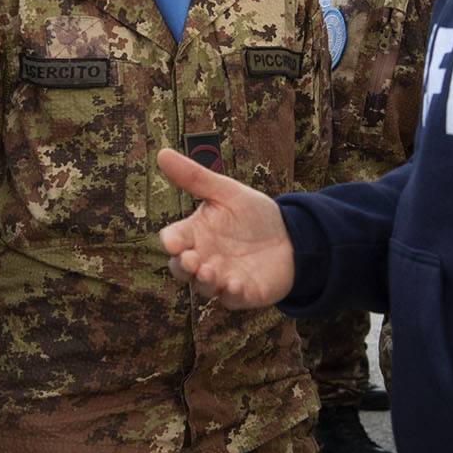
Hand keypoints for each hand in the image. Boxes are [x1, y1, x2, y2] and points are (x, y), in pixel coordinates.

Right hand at [156, 148, 296, 308]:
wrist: (291, 236)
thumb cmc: (253, 215)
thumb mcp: (226, 192)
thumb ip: (195, 177)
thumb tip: (162, 153)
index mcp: (195, 234)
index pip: (173, 239)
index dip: (171, 242)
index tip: (174, 242)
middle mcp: (203, 258)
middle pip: (181, 269)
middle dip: (183, 266)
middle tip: (191, 260)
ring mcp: (221, 278)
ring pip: (203, 286)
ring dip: (205, 281)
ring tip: (210, 271)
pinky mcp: (242, 293)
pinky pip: (232, 298)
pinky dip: (232, 293)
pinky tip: (236, 283)